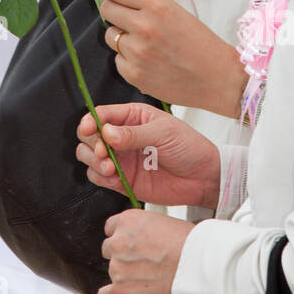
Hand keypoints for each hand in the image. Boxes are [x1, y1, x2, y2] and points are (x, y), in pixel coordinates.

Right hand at [77, 102, 220, 208]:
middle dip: (91, 144)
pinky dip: (100, 178)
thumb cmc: (189, 147)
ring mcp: (121, 158)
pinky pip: (99, 177)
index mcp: (132, 117)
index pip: (102, 114)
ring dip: (93, 161)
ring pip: (90, 156)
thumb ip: (133, 134)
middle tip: (103, 152)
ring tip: (110, 167)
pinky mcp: (122, 179)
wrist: (203, 178)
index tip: (90, 130)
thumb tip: (107, 133)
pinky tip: (114, 178)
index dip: (91, 121)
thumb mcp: (163, 133)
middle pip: (90, 136)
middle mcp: (122, 136)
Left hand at [97, 0, 246, 116]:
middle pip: (106, 9)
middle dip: (114, 11)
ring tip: (147, 43)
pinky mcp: (133, 74)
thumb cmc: (197, 40)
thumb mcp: (172, 8)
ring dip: (122, 37)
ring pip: (110, 35)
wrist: (217, 78)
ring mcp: (137, 52)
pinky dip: (129, 59)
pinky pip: (117, 59)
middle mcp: (144, 26)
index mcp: (156, 4)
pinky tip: (150, 61)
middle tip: (131, 18)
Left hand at [99, 210, 192, 293]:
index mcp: (128, 220)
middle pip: (109, 250)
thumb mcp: (163, 222)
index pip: (111, 228)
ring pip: (112, 272)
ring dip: (126, 276)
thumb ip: (144, 230)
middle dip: (124, 256)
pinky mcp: (121, 291)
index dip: (124, 238)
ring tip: (150, 279)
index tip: (133, 245)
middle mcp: (118, 242)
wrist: (197, 266)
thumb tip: (144, 238)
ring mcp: (117, 267)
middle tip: (144, 263)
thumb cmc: (189, 245)